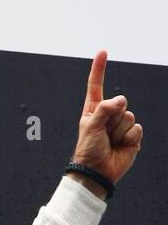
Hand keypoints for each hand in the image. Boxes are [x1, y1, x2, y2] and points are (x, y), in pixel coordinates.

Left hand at [70, 50, 142, 195]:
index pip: (96, 85)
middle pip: (119, 102)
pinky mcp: (132, 136)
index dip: (99, 69)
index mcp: (94, 110)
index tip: (103, 52)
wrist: (97, 172)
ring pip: (129, 116)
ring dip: (119, 130)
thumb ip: (104, 108)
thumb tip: (121, 100)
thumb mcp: (90, 125)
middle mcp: (108, 115)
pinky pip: (136, 128)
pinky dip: (129, 138)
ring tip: (110, 142)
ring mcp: (121, 125)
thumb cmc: (88, 150)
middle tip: (104, 133)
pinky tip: (121, 147)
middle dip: (112, 117)